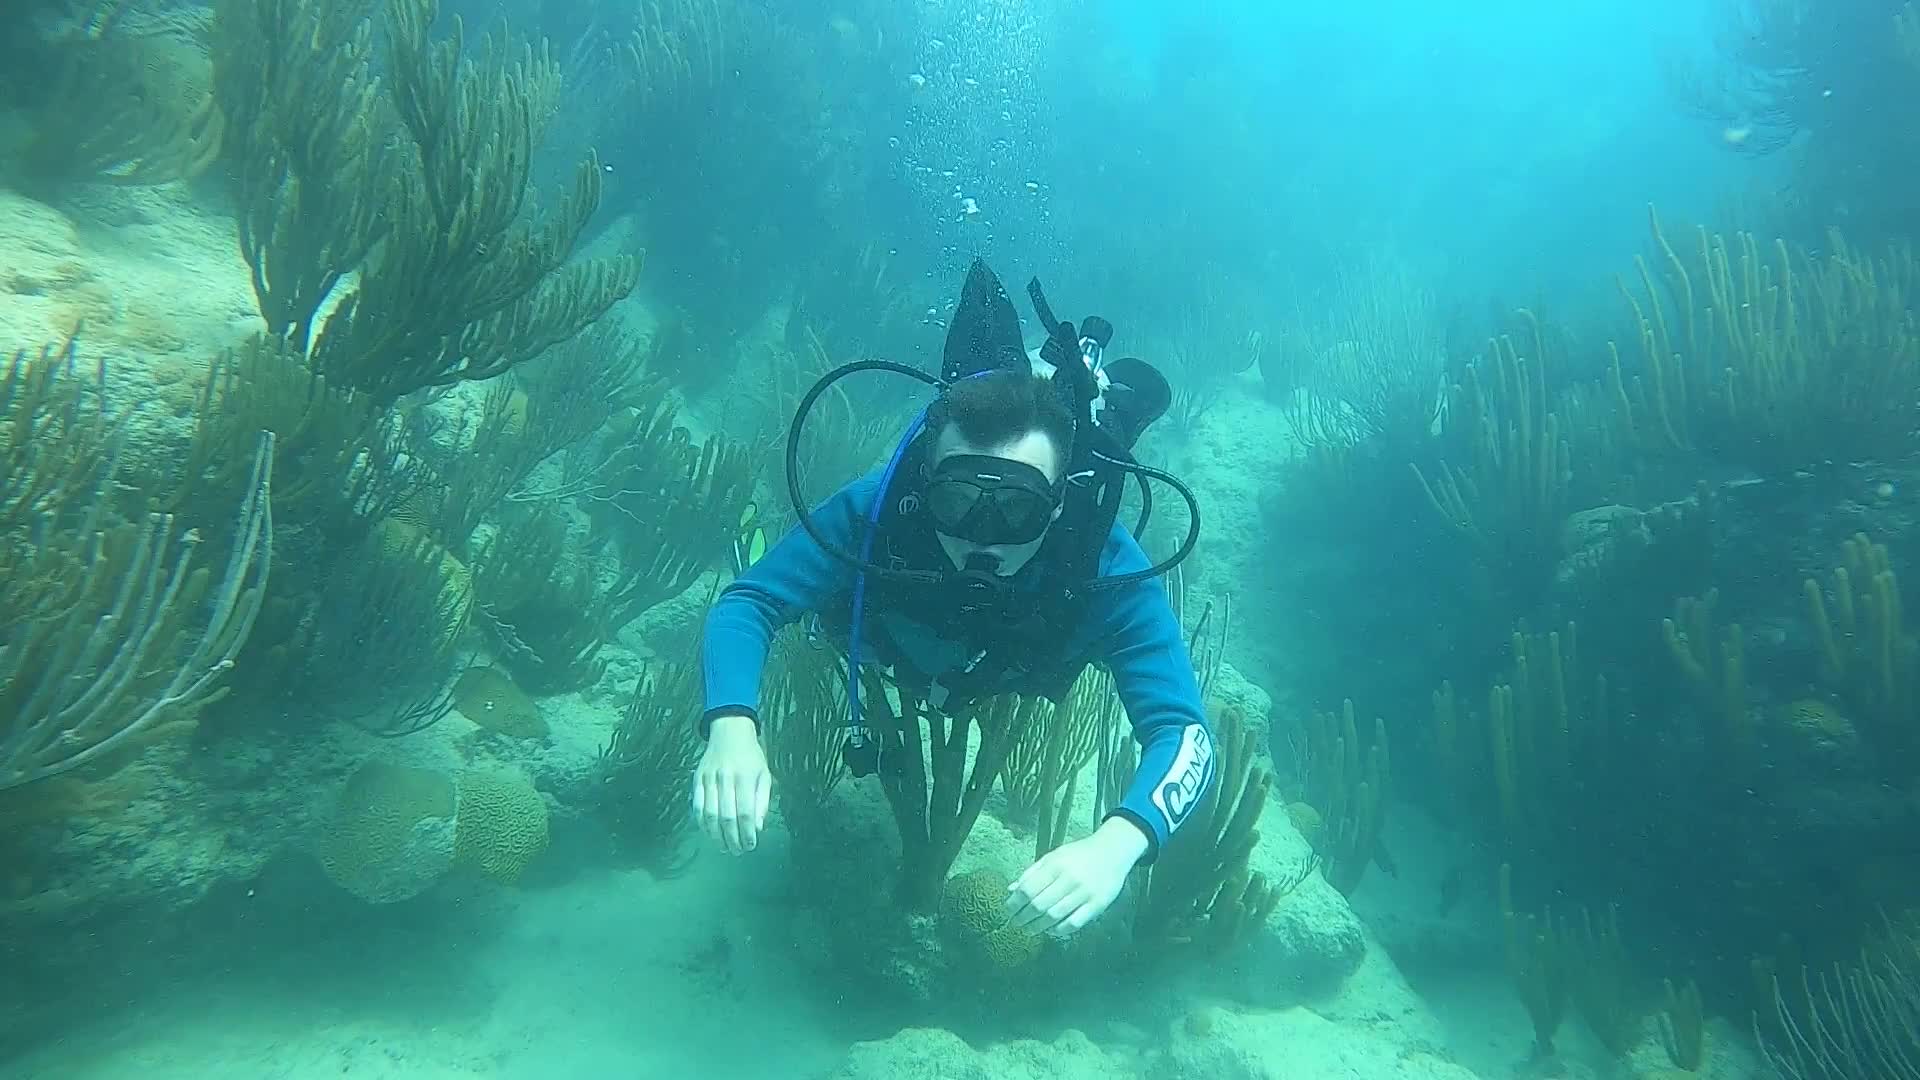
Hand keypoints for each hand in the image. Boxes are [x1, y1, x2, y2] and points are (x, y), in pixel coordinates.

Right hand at [693, 713, 770, 854]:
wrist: (729, 732)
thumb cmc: (751, 756)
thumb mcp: (764, 775)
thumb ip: (762, 801)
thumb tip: (757, 827)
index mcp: (745, 777)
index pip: (745, 812)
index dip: (747, 832)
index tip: (750, 846)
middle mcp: (725, 778)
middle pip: (727, 817)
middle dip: (732, 838)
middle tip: (737, 851)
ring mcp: (709, 779)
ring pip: (710, 815)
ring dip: (716, 835)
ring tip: (724, 846)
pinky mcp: (697, 780)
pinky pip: (697, 807)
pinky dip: (702, 823)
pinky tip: (710, 832)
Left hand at [1004, 817, 1150, 936]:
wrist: (1112, 852)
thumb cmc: (1078, 855)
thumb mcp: (1053, 857)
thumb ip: (1032, 873)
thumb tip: (1011, 890)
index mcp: (1055, 865)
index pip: (1028, 889)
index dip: (1014, 903)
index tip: (1008, 910)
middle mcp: (1069, 879)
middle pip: (1039, 905)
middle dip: (1023, 917)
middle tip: (1015, 924)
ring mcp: (1084, 893)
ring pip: (1054, 916)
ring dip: (1037, 927)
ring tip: (1029, 930)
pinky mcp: (1097, 905)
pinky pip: (1074, 923)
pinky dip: (1059, 930)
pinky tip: (1051, 930)